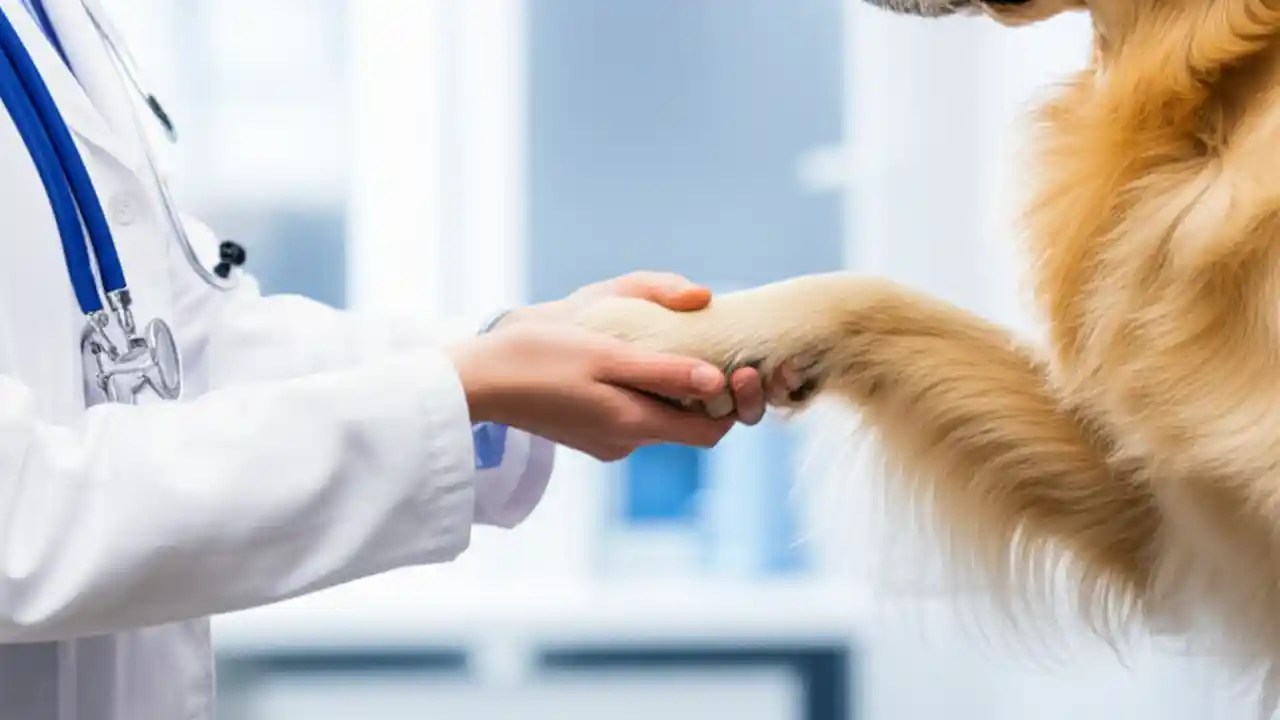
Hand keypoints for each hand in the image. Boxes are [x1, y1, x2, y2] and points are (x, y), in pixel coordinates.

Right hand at [501, 272, 772, 424]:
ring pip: (661, 413)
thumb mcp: (605, 352)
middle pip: (688, 422)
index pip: (711, 432)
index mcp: (633, 426)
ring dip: (676, 383)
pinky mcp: (587, 427)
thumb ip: (664, 369)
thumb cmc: (535, 356)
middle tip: (717, 346)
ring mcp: (604, 437)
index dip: (733, 403)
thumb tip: (718, 382)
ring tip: (679, 341)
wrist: (473, 377)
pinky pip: (634, 409)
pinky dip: (647, 386)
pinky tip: (639, 354)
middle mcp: (624, 442)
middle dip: (709, 389)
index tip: (739, 363)